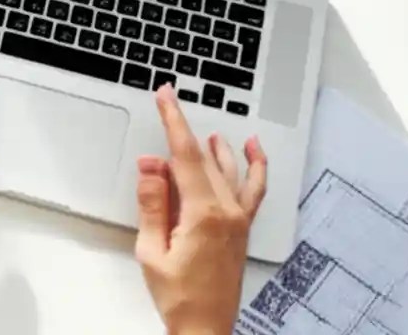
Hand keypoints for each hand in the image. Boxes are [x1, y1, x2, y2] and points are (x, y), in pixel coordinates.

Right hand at [136, 85, 267, 334]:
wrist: (205, 328)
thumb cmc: (179, 297)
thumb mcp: (151, 250)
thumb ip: (152, 203)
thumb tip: (151, 168)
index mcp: (203, 214)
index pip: (186, 155)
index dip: (174, 121)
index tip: (167, 96)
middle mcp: (227, 213)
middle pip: (203, 161)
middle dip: (179, 139)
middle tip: (162, 125)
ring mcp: (239, 220)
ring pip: (230, 170)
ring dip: (217, 147)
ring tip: (206, 131)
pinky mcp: (242, 228)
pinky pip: (254, 189)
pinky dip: (256, 166)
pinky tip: (252, 151)